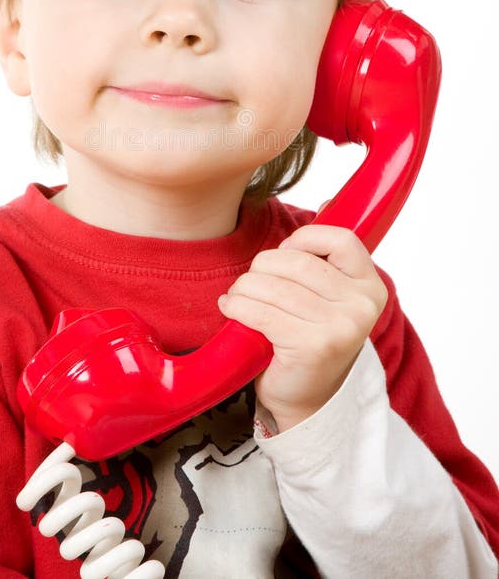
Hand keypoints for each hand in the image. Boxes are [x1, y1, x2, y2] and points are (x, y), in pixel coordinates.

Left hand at [217, 223, 387, 431]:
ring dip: (243, 289)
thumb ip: (328, 256)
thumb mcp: (329, 296)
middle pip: (295, 261)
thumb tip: (329, 198)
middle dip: (261, 268)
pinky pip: (260, 311)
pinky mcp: (312, 346)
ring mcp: (340, 327)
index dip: (302, 240)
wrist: (310, 402)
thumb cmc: (311, 338)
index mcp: (370, 286)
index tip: (285, 256)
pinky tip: (231, 310)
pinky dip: (236, 306)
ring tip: (237, 299)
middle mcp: (362, 305)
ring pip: (272, 285)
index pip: (338, 239)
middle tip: (251, 284)